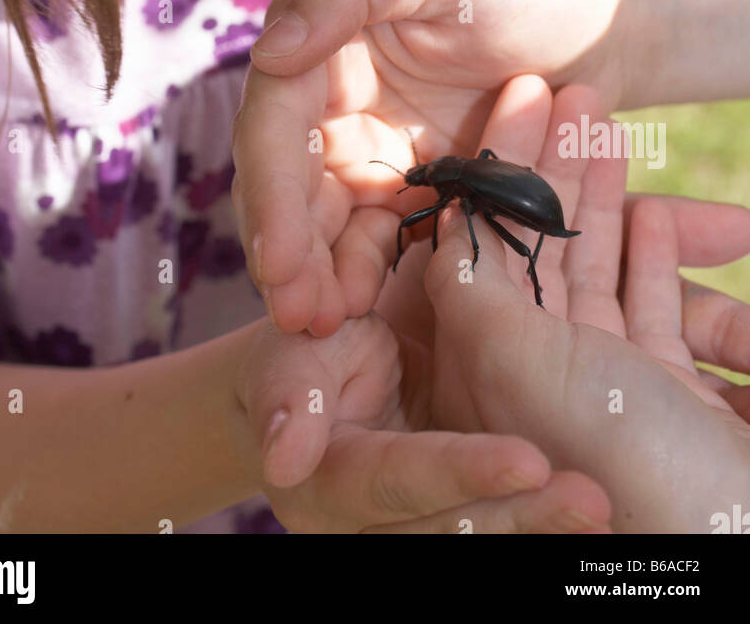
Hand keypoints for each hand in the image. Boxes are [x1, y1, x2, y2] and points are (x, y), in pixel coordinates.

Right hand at [233, 0, 631, 335]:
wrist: (592, 23)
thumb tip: (270, 50)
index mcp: (318, 45)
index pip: (274, 123)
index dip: (270, 193)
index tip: (279, 260)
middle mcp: (326, 101)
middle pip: (285, 184)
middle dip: (286, 252)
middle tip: (300, 317)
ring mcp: (364, 149)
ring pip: (320, 223)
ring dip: (316, 274)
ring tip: (329, 326)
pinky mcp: (405, 190)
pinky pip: (374, 239)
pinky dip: (363, 274)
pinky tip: (363, 312)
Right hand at [234, 310, 612, 533]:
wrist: (312, 381)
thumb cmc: (307, 350)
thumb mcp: (295, 353)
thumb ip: (295, 392)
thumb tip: (288, 445)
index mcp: (328, 479)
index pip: (402, 479)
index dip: (463, 471)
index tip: (529, 460)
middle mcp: (368, 524)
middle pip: (453, 528)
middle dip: (522, 516)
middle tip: (590, 499)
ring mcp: (409, 529)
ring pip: (480, 538)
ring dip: (543, 526)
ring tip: (601, 507)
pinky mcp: (443, 521)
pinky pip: (492, 532)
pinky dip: (540, 526)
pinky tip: (594, 525)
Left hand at [423, 77, 749, 532]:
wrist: (737, 537)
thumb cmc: (615, 458)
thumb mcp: (515, 367)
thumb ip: (469, 293)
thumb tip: (448, 224)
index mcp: (482, 371)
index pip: (480, 241)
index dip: (497, 167)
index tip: (517, 97)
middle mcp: (533, 378)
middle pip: (537, 245)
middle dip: (553, 165)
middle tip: (572, 87)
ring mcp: (601, 388)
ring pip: (594, 266)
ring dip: (603, 195)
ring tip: (609, 123)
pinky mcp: (663, 397)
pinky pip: (647, 307)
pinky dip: (649, 255)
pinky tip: (648, 210)